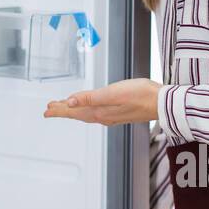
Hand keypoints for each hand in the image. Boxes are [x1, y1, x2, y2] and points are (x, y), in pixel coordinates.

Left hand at [43, 78, 161, 125]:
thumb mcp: (112, 93)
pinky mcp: (119, 112)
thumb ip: (90, 97)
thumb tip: (70, 102)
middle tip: (49, 110)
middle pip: (77, 114)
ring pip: (86, 114)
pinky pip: (95, 113)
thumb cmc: (140, 95)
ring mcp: (111, 115)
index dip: (59, 109)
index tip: (47, 110)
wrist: (162, 102)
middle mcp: (103, 116)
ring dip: (73, 111)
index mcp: (99, 111)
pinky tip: (88, 109)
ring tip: (64, 108)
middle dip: (63, 111)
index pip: (73, 111)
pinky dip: (86, 110)